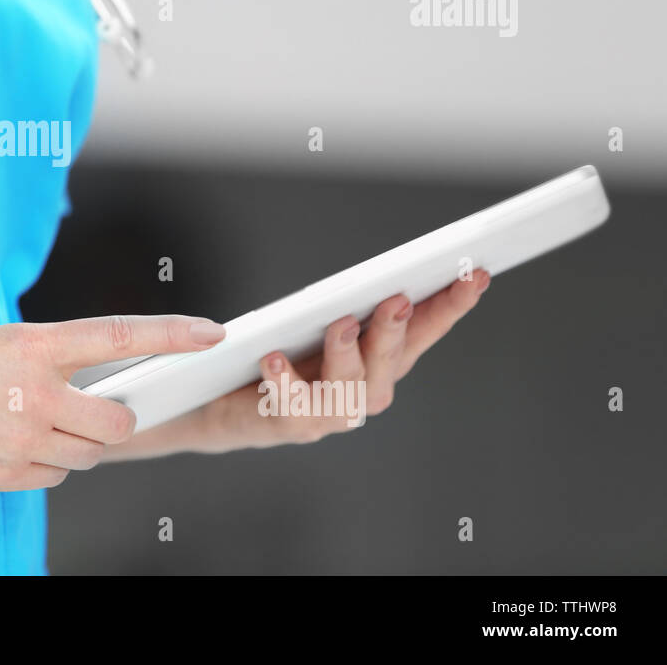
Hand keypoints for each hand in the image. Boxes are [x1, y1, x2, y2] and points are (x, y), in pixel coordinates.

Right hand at [0, 314, 225, 489]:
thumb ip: (46, 363)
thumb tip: (90, 388)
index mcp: (32, 345)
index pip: (120, 336)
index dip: (172, 335)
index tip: (210, 333)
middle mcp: (32, 393)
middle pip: (115, 422)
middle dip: (113, 421)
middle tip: (91, 412)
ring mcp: (17, 438)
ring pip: (85, 456)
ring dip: (73, 444)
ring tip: (31, 424)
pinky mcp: (0, 473)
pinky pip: (51, 479)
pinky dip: (42, 466)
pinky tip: (8, 445)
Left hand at [108, 270, 489, 459]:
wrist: (220, 402)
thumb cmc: (278, 354)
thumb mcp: (320, 320)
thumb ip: (354, 304)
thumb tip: (390, 271)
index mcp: (378, 360)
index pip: (425, 331)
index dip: (452, 306)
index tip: (476, 273)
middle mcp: (362, 392)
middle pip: (390, 363)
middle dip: (396, 330)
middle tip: (398, 298)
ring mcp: (328, 415)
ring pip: (349, 391)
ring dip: (348, 355)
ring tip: (340, 323)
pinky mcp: (286, 425)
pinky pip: (292, 409)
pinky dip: (287, 383)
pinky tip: (276, 357)